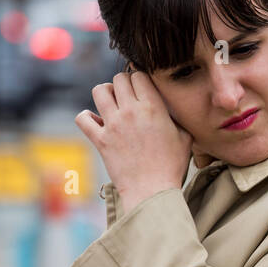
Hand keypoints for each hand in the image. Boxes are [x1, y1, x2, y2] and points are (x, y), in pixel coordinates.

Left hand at [75, 71, 192, 214]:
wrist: (152, 190)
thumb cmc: (172, 166)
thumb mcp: (184, 137)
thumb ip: (174, 118)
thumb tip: (169, 112)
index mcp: (153, 108)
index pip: (139, 76)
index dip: (141, 79)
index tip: (142, 88)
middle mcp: (131, 111)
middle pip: (119, 78)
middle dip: (123, 83)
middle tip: (128, 96)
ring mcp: (113, 125)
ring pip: (99, 90)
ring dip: (105, 93)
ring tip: (111, 104)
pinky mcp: (100, 140)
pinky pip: (83, 118)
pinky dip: (87, 118)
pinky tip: (97, 123)